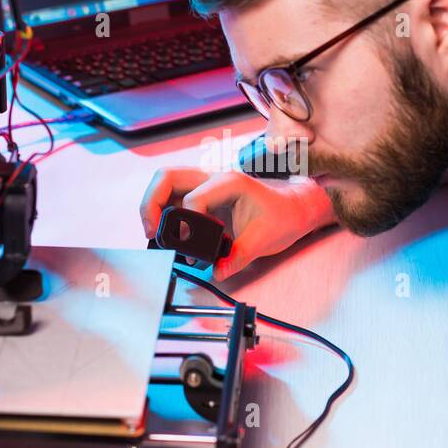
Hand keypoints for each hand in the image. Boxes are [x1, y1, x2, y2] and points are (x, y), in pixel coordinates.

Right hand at [139, 167, 335, 280]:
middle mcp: (213, 177)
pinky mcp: (204, 194)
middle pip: (166, 177)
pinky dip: (164, 209)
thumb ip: (239, 256)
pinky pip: (174, 195)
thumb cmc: (283, 216)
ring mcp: (206, 183)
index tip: (193, 250)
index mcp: (228, 182)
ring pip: (166, 182)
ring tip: (154, 231)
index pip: (193, 199)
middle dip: (151, 203)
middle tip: (152, 231)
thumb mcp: (264, 239)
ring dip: (154, 204)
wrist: (295, 208)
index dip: (188, 227)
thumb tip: (217, 270)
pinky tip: (166, 230)